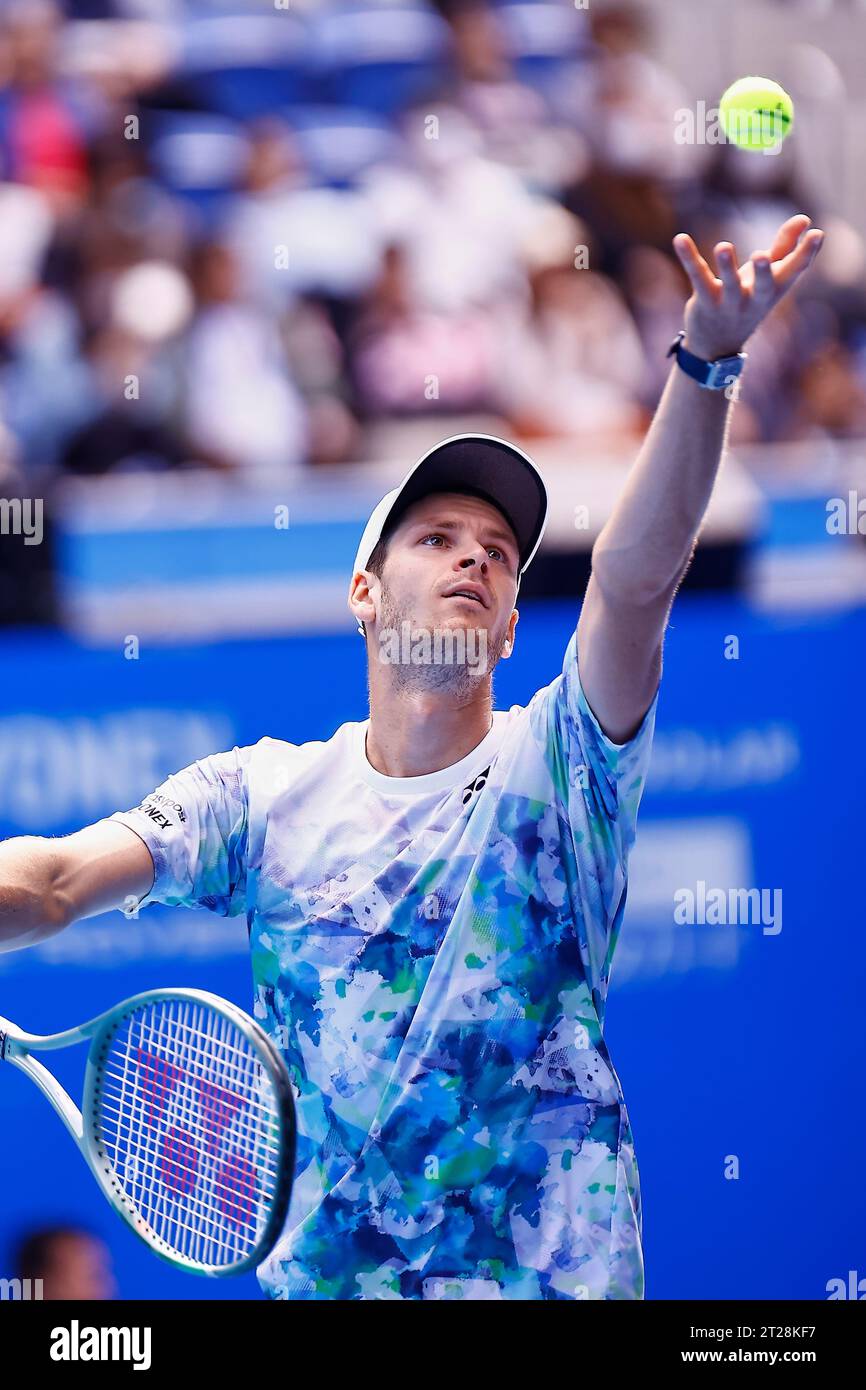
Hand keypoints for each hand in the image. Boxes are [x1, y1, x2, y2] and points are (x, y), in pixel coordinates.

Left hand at [672, 214, 823, 361]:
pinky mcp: (705, 302)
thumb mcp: (768, 277)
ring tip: (723, 246)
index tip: (818, 233)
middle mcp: (754, 299)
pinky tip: (680, 238)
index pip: (795, 272)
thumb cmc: (747, 301)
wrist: (716, 346)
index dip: (807, 253)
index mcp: (774, 290)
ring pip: (729, 286)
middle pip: (764, 287)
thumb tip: (805, 219)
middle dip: (765, 272)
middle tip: (761, 256)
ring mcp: (729, 303)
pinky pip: (698, 278)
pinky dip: (689, 257)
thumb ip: (784, 248)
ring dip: (727, 266)